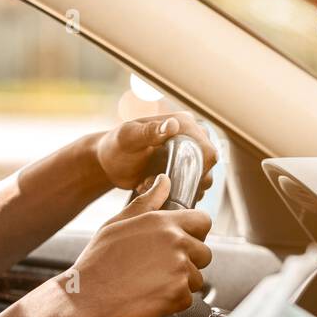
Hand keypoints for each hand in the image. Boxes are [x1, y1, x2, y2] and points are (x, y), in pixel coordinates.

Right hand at [62, 174, 212, 316]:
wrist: (85, 297)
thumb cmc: (97, 261)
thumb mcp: (116, 223)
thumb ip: (146, 202)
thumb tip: (164, 181)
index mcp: (163, 222)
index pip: (203, 221)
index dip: (195, 232)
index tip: (184, 241)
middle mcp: (176, 243)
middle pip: (204, 253)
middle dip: (189, 261)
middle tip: (160, 268)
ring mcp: (180, 270)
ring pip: (196, 278)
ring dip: (180, 283)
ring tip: (150, 283)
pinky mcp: (179, 296)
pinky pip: (187, 299)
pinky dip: (172, 302)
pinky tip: (149, 296)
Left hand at [94, 111, 217, 200]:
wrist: (108, 163)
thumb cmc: (115, 146)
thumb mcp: (129, 138)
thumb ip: (148, 131)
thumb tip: (173, 124)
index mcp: (184, 124)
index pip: (207, 150)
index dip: (196, 169)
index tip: (172, 177)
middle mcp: (190, 138)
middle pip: (207, 168)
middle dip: (183, 181)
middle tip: (155, 182)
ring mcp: (188, 156)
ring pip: (200, 181)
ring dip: (178, 188)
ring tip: (152, 184)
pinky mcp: (182, 171)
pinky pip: (190, 188)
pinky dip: (175, 193)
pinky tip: (155, 189)